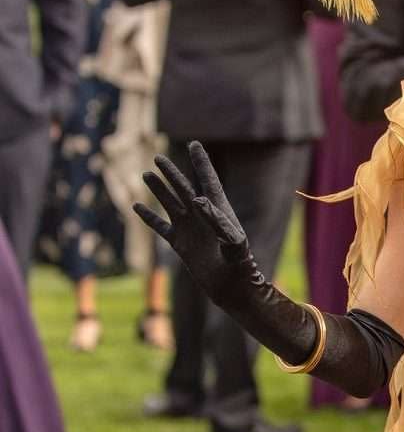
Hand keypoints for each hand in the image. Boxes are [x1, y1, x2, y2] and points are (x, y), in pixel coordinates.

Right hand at [135, 143, 257, 305]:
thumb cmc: (239, 264)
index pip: (208, 179)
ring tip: (146, 174)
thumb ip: (217, 220)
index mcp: (219, 209)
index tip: (194, 144)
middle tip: (158, 157)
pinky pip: (160, 227)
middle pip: (182, 188)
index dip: (201, 162)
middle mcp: (202, 215)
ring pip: (169, 203)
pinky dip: (148, 217)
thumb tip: (197, 199)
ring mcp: (189, 228)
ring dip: (158, 190)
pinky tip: (136, 206)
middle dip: (171, 173)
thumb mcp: (233, 241)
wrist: (232, 287)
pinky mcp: (179, 244)